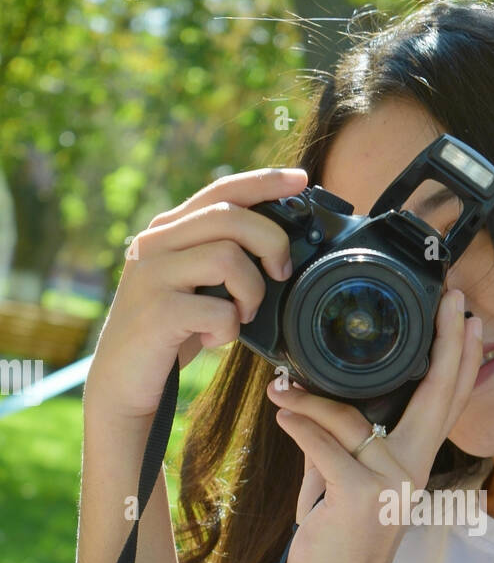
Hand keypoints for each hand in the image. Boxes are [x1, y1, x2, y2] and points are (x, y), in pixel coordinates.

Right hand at [84, 166, 307, 423]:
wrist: (122, 383)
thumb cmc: (170, 335)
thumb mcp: (196, 287)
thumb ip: (221, 260)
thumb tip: (280, 251)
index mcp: (168, 231)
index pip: (220, 191)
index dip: (264, 182)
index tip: (301, 179)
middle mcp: (155, 244)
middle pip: (230, 216)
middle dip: (272, 242)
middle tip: (281, 274)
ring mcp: (152, 275)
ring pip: (227, 256)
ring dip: (251, 291)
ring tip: (241, 315)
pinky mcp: (157, 312)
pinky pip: (218, 310)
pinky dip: (228, 328)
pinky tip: (212, 340)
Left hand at [266, 288, 482, 562]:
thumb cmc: (342, 543)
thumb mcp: (345, 485)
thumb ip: (340, 443)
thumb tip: (313, 402)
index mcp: (415, 463)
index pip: (445, 402)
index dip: (460, 359)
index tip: (465, 317)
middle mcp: (412, 469)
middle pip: (438, 395)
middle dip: (447, 342)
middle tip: (451, 299)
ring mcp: (390, 483)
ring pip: (350, 418)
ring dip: (310, 401)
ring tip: (281, 389)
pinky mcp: (360, 495)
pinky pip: (322, 444)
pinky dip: (298, 427)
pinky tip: (283, 414)